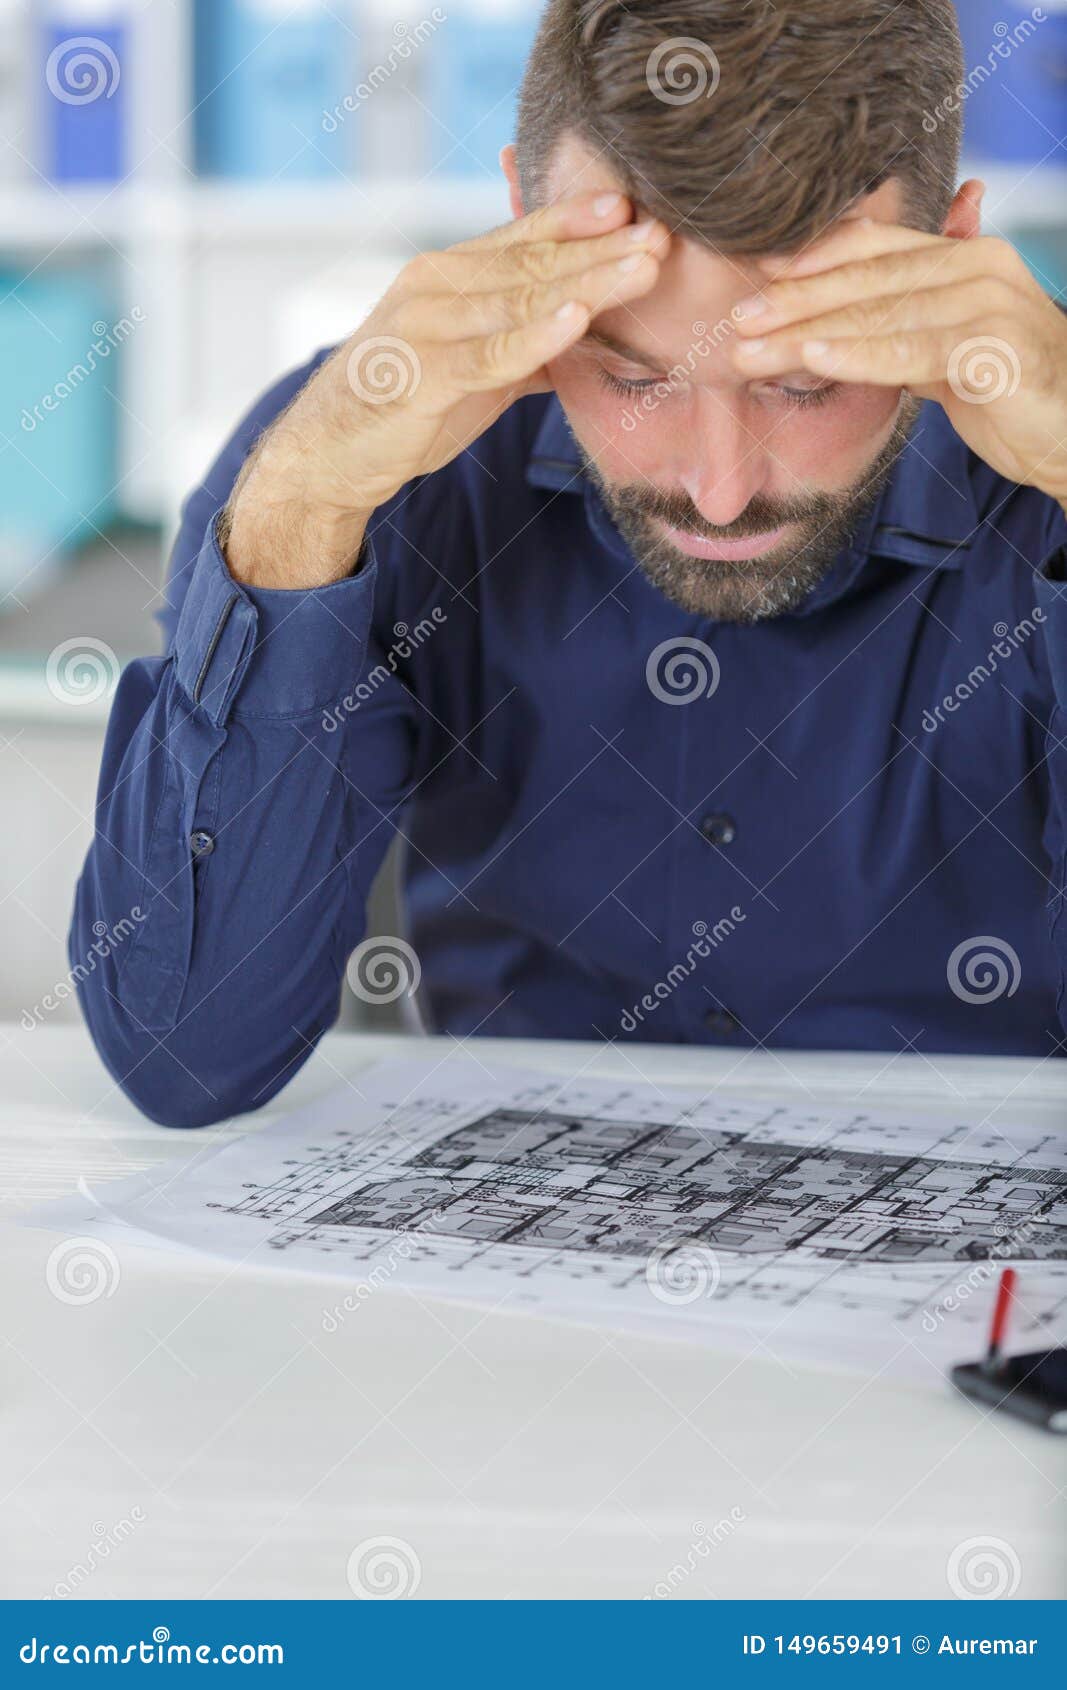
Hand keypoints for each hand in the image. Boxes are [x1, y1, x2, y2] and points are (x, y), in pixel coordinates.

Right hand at [225, 192, 668, 586]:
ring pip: (522, 301)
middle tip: (663, 236)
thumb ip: (521, 345)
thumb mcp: (470, 368)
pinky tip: (577, 321)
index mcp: (447, 275)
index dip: (577, 221)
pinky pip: (491, 353)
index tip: (631, 206)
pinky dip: (536, 337)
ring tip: (642, 268)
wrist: (326, 456)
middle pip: (533, 263)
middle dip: (602, 250)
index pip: (522, 239)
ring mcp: (427, 326)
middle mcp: (435, 285)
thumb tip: (584, 338)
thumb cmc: (401, 408)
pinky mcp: (425, 376)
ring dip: (588, 283)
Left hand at [731, 205, 1066, 518]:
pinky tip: (816, 358)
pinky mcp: (993, 351)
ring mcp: (988, 305)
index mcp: (963, 258)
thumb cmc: (1009, 395)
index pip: (876, 247)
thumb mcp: (943, 353)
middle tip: (738, 318)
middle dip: (797, 299)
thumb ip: (898, 327)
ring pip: (881, 315)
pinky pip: (914, 351)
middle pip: (869, 279)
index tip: (758, 277)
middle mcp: (977, 269)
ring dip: (811, 333)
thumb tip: (829, 329)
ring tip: (755, 350)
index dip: (814, 258)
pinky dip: (862, 355)